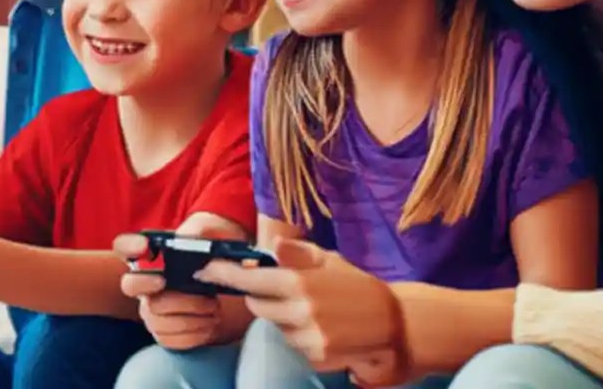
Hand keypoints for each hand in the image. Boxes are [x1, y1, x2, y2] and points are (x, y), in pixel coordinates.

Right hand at [114, 232, 221, 349]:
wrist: (227, 282)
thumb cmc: (213, 252)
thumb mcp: (211, 233)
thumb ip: (200, 231)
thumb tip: (190, 237)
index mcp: (150, 255)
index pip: (123, 246)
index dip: (127, 246)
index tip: (145, 246)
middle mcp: (143, 284)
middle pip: (131, 286)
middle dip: (151, 284)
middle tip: (173, 282)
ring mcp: (150, 310)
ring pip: (154, 317)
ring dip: (188, 313)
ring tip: (212, 307)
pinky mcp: (163, 331)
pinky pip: (168, 338)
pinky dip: (193, 333)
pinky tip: (209, 323)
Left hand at [194, 238, 408, 382]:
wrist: (396, 321)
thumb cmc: (359, 286)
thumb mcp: (330, 260)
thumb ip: (297, 253)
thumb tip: (272, 246)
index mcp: (301, 281)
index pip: (252, 279)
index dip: (226, 275)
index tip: (207, 270)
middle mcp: (301, 309)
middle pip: (258, 306)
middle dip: (262, 297)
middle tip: (284, 290)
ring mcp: (308, 336)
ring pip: (276, 327)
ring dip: (285, 319)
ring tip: (316, 311)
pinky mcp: (317, 356)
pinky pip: (294, 345)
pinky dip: (301, 337)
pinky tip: (324, 328)